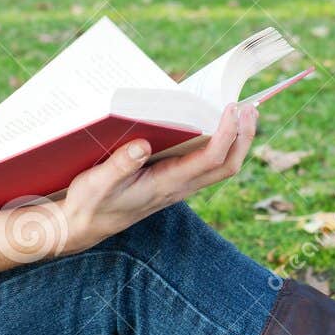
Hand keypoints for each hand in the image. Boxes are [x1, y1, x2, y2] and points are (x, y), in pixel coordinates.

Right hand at [55, 102, 257, 254]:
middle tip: (251, 107)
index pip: (210, 159)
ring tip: (245, 112)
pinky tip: (216, 126)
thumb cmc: (89, 204)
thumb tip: (142, 145)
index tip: (231, 108)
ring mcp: (180, 186)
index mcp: (166, 185)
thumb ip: (119, 166)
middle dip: (244, 136)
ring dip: (238, 140)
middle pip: (228, 165)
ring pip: (222, 166)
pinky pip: (208, 164)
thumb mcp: (96, 184)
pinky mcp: (174, 182)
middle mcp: (180, 187)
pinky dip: (222, 144)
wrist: (83, 228)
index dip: (227, 134)